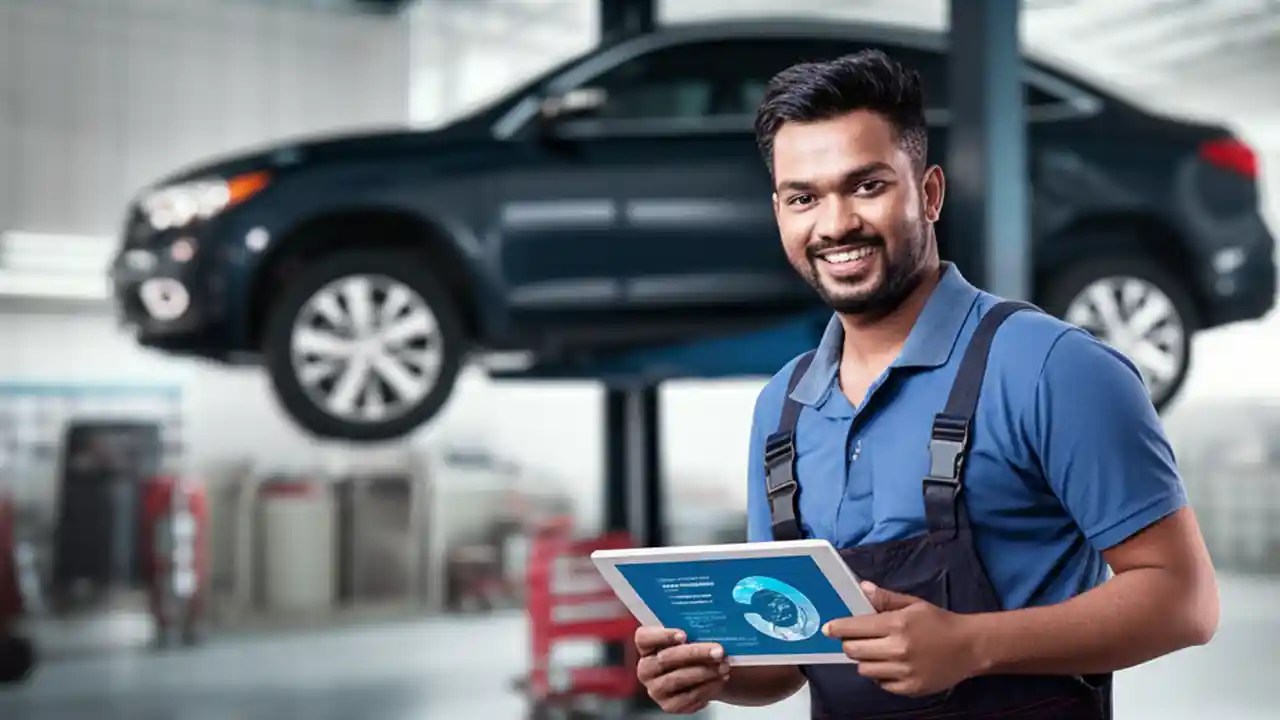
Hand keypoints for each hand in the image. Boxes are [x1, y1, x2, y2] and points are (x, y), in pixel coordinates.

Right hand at [634, 627, 731, 713]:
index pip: (643, 638)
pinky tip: (719, 680)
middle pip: (665, 658)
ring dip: (703, 672)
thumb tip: (712, 622)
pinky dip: (706, 688)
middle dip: (694, 653)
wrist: (707, 673)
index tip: (684, 635)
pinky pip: (687, 698)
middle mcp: (646, 668)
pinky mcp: (669, 705)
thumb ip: (694, 629)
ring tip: (723, 666)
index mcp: (646, 646)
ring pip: (677, 679)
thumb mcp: (693, 635)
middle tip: (718, 651)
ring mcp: (655, 688)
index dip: (662, 636)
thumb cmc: (697, 649)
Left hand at [823, 581, 980, 697]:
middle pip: (854, 650)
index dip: (837, 628)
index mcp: (897, 625)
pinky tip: (891, 665)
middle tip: (857, 638)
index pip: (854, 628)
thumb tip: (861, 587)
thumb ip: (885, 599)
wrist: (969, 647)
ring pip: (864, 669)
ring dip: (865, 660)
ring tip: (877, 651)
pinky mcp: (910, 688)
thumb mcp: (913, 604)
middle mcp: (898, 650)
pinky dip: (880, 674)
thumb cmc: (939, 622)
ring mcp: (904, 672)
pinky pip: (880, 683)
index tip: (828, 628)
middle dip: (850, 643)